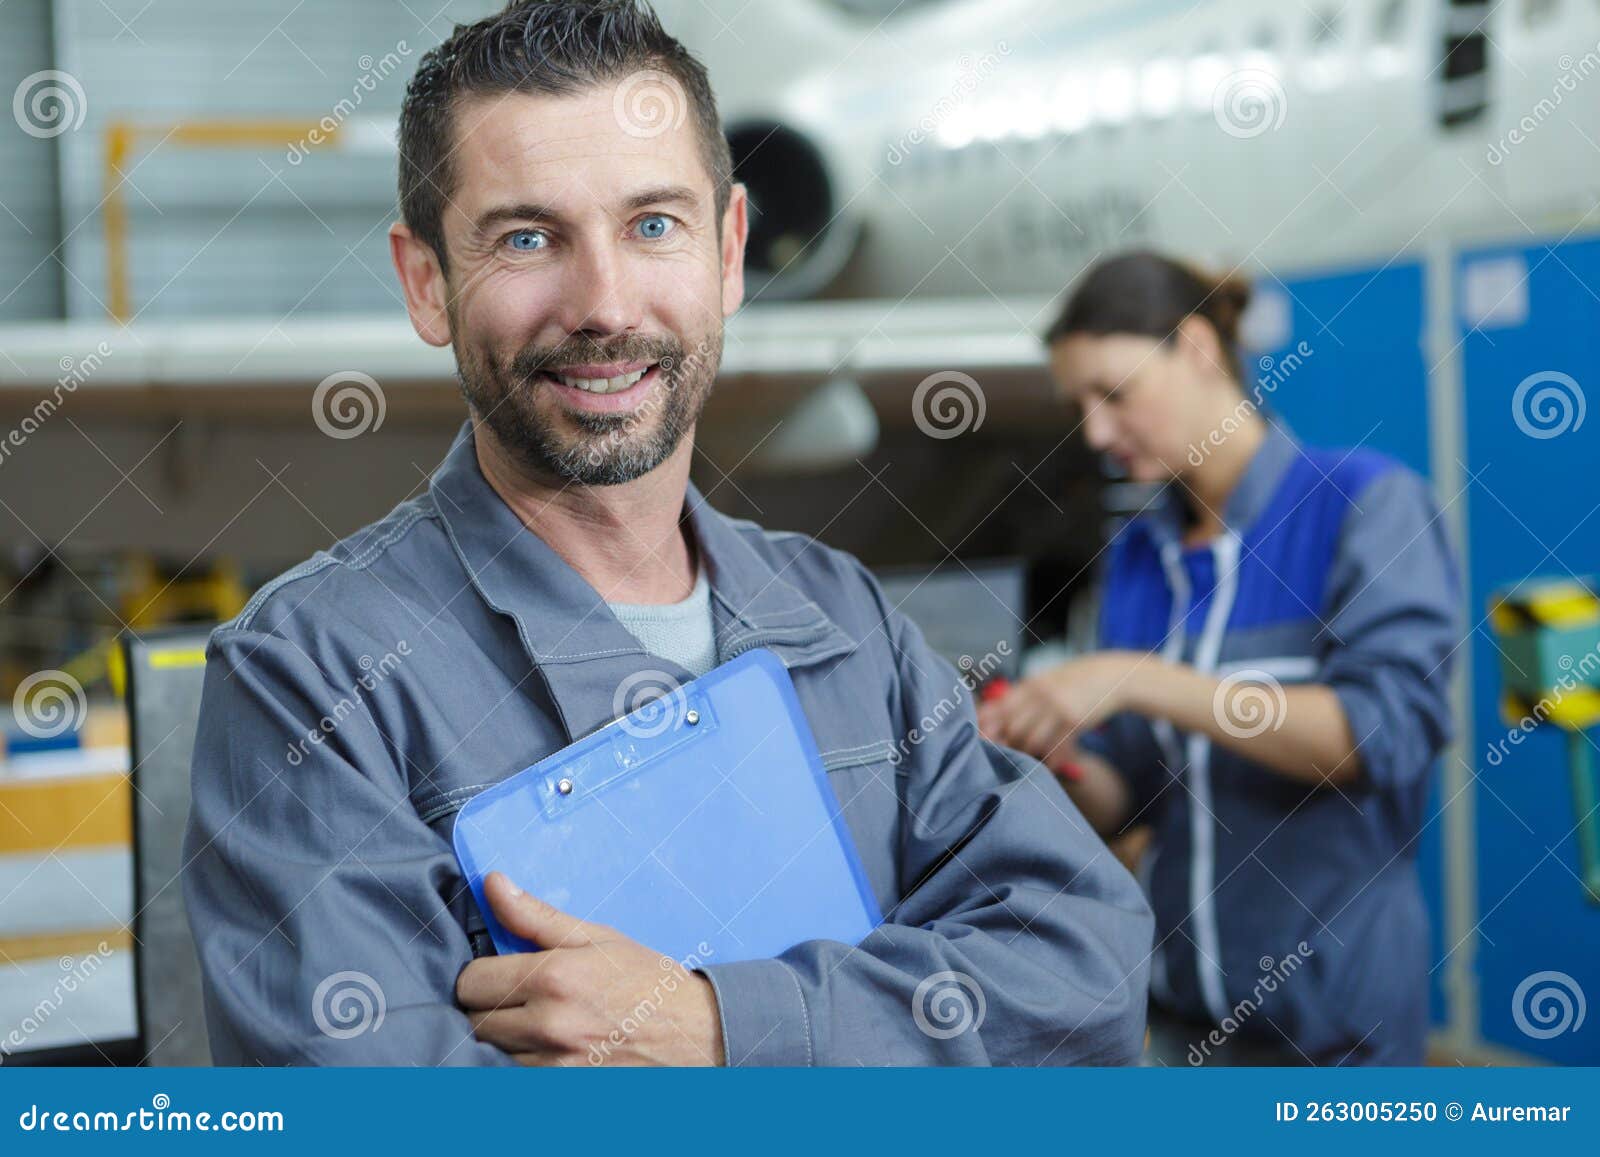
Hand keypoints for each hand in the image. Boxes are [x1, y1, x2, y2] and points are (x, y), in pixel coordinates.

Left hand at [456, 871, 724, 1065]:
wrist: (693, 1032)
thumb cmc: (644, 979)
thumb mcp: (595, 937)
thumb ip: (535, 915)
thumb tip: (492, 883)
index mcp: (552, 977)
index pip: (471, 982)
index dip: (479, 975)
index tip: (497, 973)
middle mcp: (548, 1025)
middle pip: (474, 1022)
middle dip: (487, 1007)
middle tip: (513, 998)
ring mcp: (554, 1066)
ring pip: (490, 1054)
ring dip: (501, 1039)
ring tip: (531, 1023)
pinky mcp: (561, 1091)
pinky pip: (513, 1079)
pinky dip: (519, 1064)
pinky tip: (542, 1050)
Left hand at [976, 652, 1144, 766]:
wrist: (1111, 676)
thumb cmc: (1075, 680)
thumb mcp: (1047, 680)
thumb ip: (1022, 696)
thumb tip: (991, 711)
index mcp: (1030, 684)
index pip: (1000, 707)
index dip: (987, 726)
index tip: (981, 739)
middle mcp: (1041, 695)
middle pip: (1012, 727)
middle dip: (1005, 745)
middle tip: (1003, 757)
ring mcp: (1058, 708)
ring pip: (1031, 740)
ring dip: (1027, 754)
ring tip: (1027, 761)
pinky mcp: (1074, 721)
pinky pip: (1055, 747)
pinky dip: (1050, 760)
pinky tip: (1050, 765)